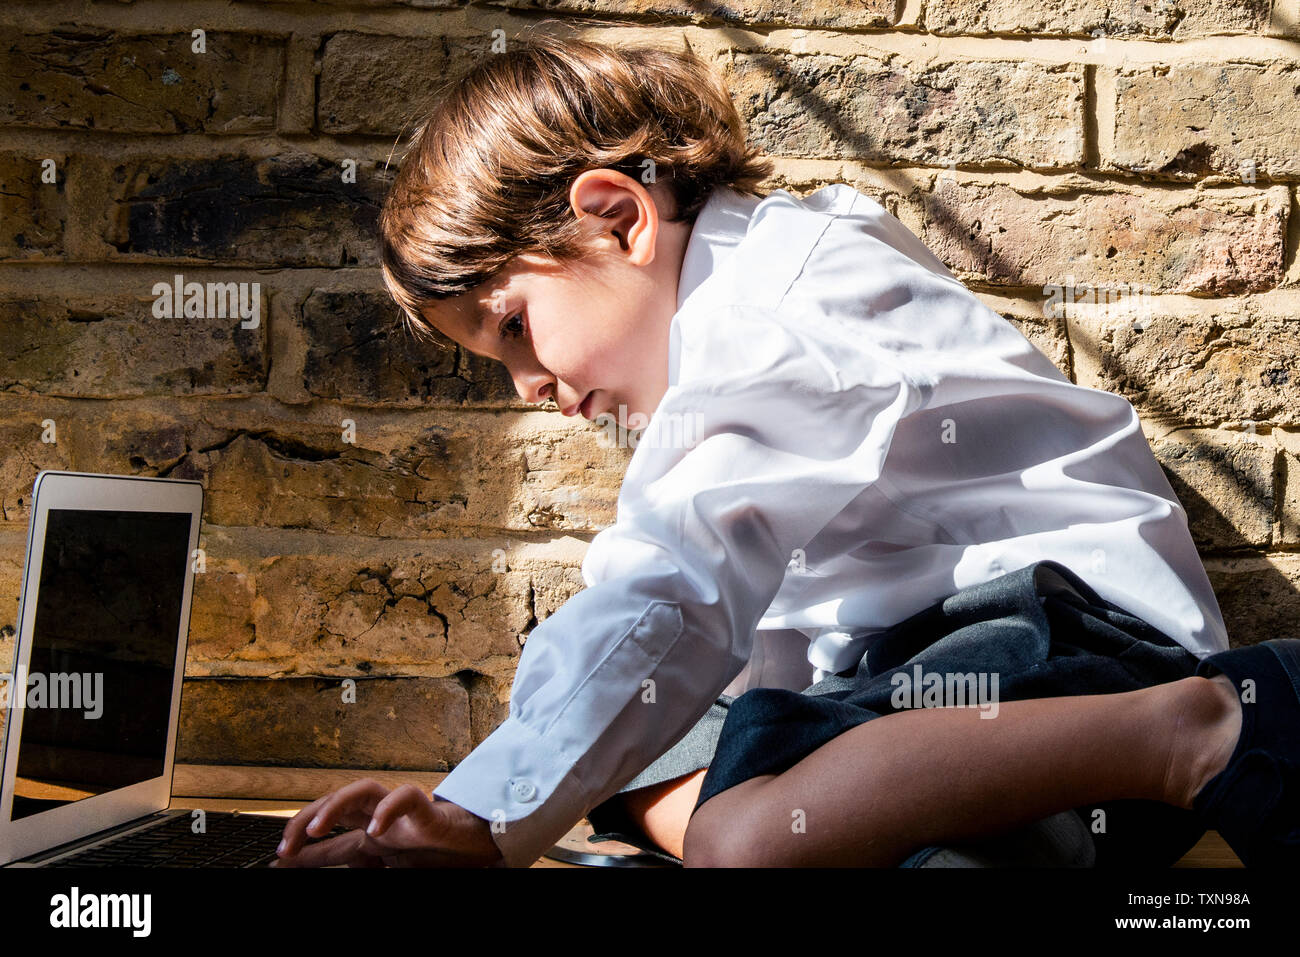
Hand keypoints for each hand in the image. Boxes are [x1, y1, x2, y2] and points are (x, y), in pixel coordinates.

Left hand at [273, 778, 504, 867]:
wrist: (478, 846)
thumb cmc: (437, 854)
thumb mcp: (389, 865)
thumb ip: (363, 864)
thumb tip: (333, 867)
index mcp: (371, 831)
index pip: (329, 834)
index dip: (300, 844)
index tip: (276, 858)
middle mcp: (381, 816)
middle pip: (335, 803)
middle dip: (305, 820)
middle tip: (285, 847)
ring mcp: (402, 812)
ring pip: (363, 790)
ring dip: (334, 806)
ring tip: (315, 830)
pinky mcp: (427, 812)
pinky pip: (406, 798)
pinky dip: (390, 810)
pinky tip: (376, 828)